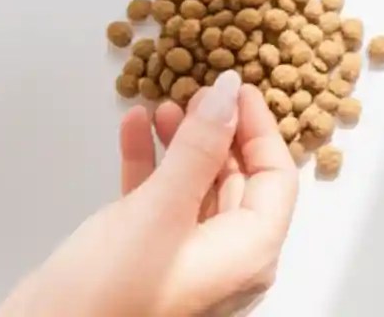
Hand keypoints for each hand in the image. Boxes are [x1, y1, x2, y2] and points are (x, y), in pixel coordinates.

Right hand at [0, 71, 298, 316]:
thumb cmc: (107, 297)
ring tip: (160, 104)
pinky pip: (159, 203)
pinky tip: (131, 130)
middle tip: (196, 91)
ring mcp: (186, 261)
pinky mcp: (146, 262)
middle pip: (237, 179)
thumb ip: (198, 147)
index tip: (238, 86)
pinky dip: (148, 165)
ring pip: (195, 188)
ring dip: (180, 143)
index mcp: (249, 253)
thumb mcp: (159, 210)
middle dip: (217, 131)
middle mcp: (227, 261)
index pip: (276, 177)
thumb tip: (228, 94)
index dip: (258, 127)